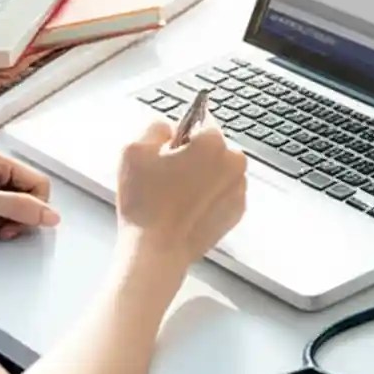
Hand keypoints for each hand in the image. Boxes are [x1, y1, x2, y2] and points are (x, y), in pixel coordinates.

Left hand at [0, 148, 59, 239]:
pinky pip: (3, 216)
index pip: (38, 182)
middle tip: (2, 229)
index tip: (19, 224)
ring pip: (18, 208)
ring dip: (10, 223)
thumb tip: (52, 216)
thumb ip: (17, 207)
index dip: (35, 205)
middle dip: (21, 216)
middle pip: (30, 195)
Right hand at [116, 120, 247, 271]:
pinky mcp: (237, 212)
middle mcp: (233, 163)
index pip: (200, 122)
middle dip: (193, 156)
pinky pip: (222, 193)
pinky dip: (208, 196)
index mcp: (212, 143)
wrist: (157, 251)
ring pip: (218, 170)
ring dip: (202, 176)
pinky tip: (187, 209)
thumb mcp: (133, 150)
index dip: (180, 135)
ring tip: (176, 196)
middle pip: (212, 147)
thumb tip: (168, 128)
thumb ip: (154, 127)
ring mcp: (239, 189)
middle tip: (168, 176)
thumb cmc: (145, 203)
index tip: (169, 150)